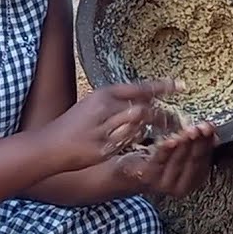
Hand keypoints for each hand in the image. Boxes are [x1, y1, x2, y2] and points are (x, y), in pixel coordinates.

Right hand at [38, 80, 180, 171]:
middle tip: (179, 119)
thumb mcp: (93, 104)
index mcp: (103, 94)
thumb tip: (143, 100)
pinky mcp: (104, 147)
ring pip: (139, 126)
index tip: (181, 86)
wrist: (51, 145)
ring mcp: (104, 128)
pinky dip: (140, 142)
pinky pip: (129, 143)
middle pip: (144, 108)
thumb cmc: (74, 125)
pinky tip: (147, 143)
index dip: (162, 87)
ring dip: (155, 129)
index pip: (139, 88)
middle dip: (164, 115)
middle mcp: (105, 109)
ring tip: (168, 132)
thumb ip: (116, 102)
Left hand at [118, 121, 217, 198]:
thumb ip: (195, 147)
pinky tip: (172, 139)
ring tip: (191, 130)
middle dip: (199, 142)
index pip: (204, 160)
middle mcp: (180, 187)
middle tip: (203, 127)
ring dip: (185, 144)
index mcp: (192, 181)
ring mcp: (163, 184)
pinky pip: (159, 161)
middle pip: (193, 160)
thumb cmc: (154, 161)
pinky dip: (166, 150)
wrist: (126, 173)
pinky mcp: (147, 178)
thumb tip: (214, 137)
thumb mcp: (179, 154)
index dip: (208, 143)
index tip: (210, 128)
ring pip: (178, 160)